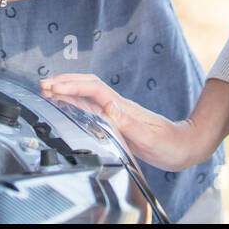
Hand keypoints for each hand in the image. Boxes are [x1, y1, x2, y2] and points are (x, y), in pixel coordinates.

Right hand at [40, 73, 199, 172]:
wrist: (185, 145)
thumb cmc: (171, 145)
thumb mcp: (151, 139)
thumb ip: (130, 124)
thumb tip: (109, 107)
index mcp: (123, 108)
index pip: (93, 91)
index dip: (73, 87)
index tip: (54, 88)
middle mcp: (118, 106)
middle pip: (88, 86)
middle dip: (65, 82)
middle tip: (43, 85)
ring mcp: (117, 111)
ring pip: (88, 94)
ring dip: (68, 90)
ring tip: (48, 90)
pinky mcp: (117, 120)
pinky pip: (91, 106)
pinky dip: (76, 102)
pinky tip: (67, 105)